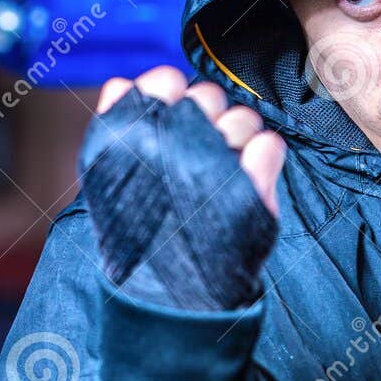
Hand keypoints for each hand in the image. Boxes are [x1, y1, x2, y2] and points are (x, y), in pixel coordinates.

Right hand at [81, 66, 286, 311]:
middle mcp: (173, 144)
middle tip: (199, 150)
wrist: (168, 300)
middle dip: (207, 115)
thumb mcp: (110, 182)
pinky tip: (246, 180)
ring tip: (221, 171)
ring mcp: (215, 165)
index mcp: (132, 137)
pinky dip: (264, 157)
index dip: (170, 92)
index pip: (163, 80)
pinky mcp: (252, 191)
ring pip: (242, 118)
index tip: (172, 116)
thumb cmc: (139, 236)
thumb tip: (123, 83)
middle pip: (208, 95)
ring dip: (237, 137)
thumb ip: (119, 126)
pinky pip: (271, 145)